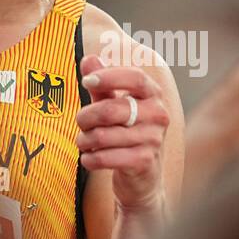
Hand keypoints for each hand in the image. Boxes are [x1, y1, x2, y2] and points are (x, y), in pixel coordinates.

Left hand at [76, 54, 169, 211]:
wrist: (143, 178)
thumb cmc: (126, 135)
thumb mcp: (114, 106)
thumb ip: (102, 85)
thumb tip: (89, 59)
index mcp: (153, 96)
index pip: (135, 77)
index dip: (109, 76)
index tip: (86, 81)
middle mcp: (158, 115)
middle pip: (111, 109)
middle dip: (86, 117)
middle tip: (80, 122)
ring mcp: (153, 140)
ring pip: (103, 136)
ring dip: (85, 140)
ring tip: (84, 142)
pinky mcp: (144, 162)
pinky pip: (105, 158)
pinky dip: (90, 159)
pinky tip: (89, 158)